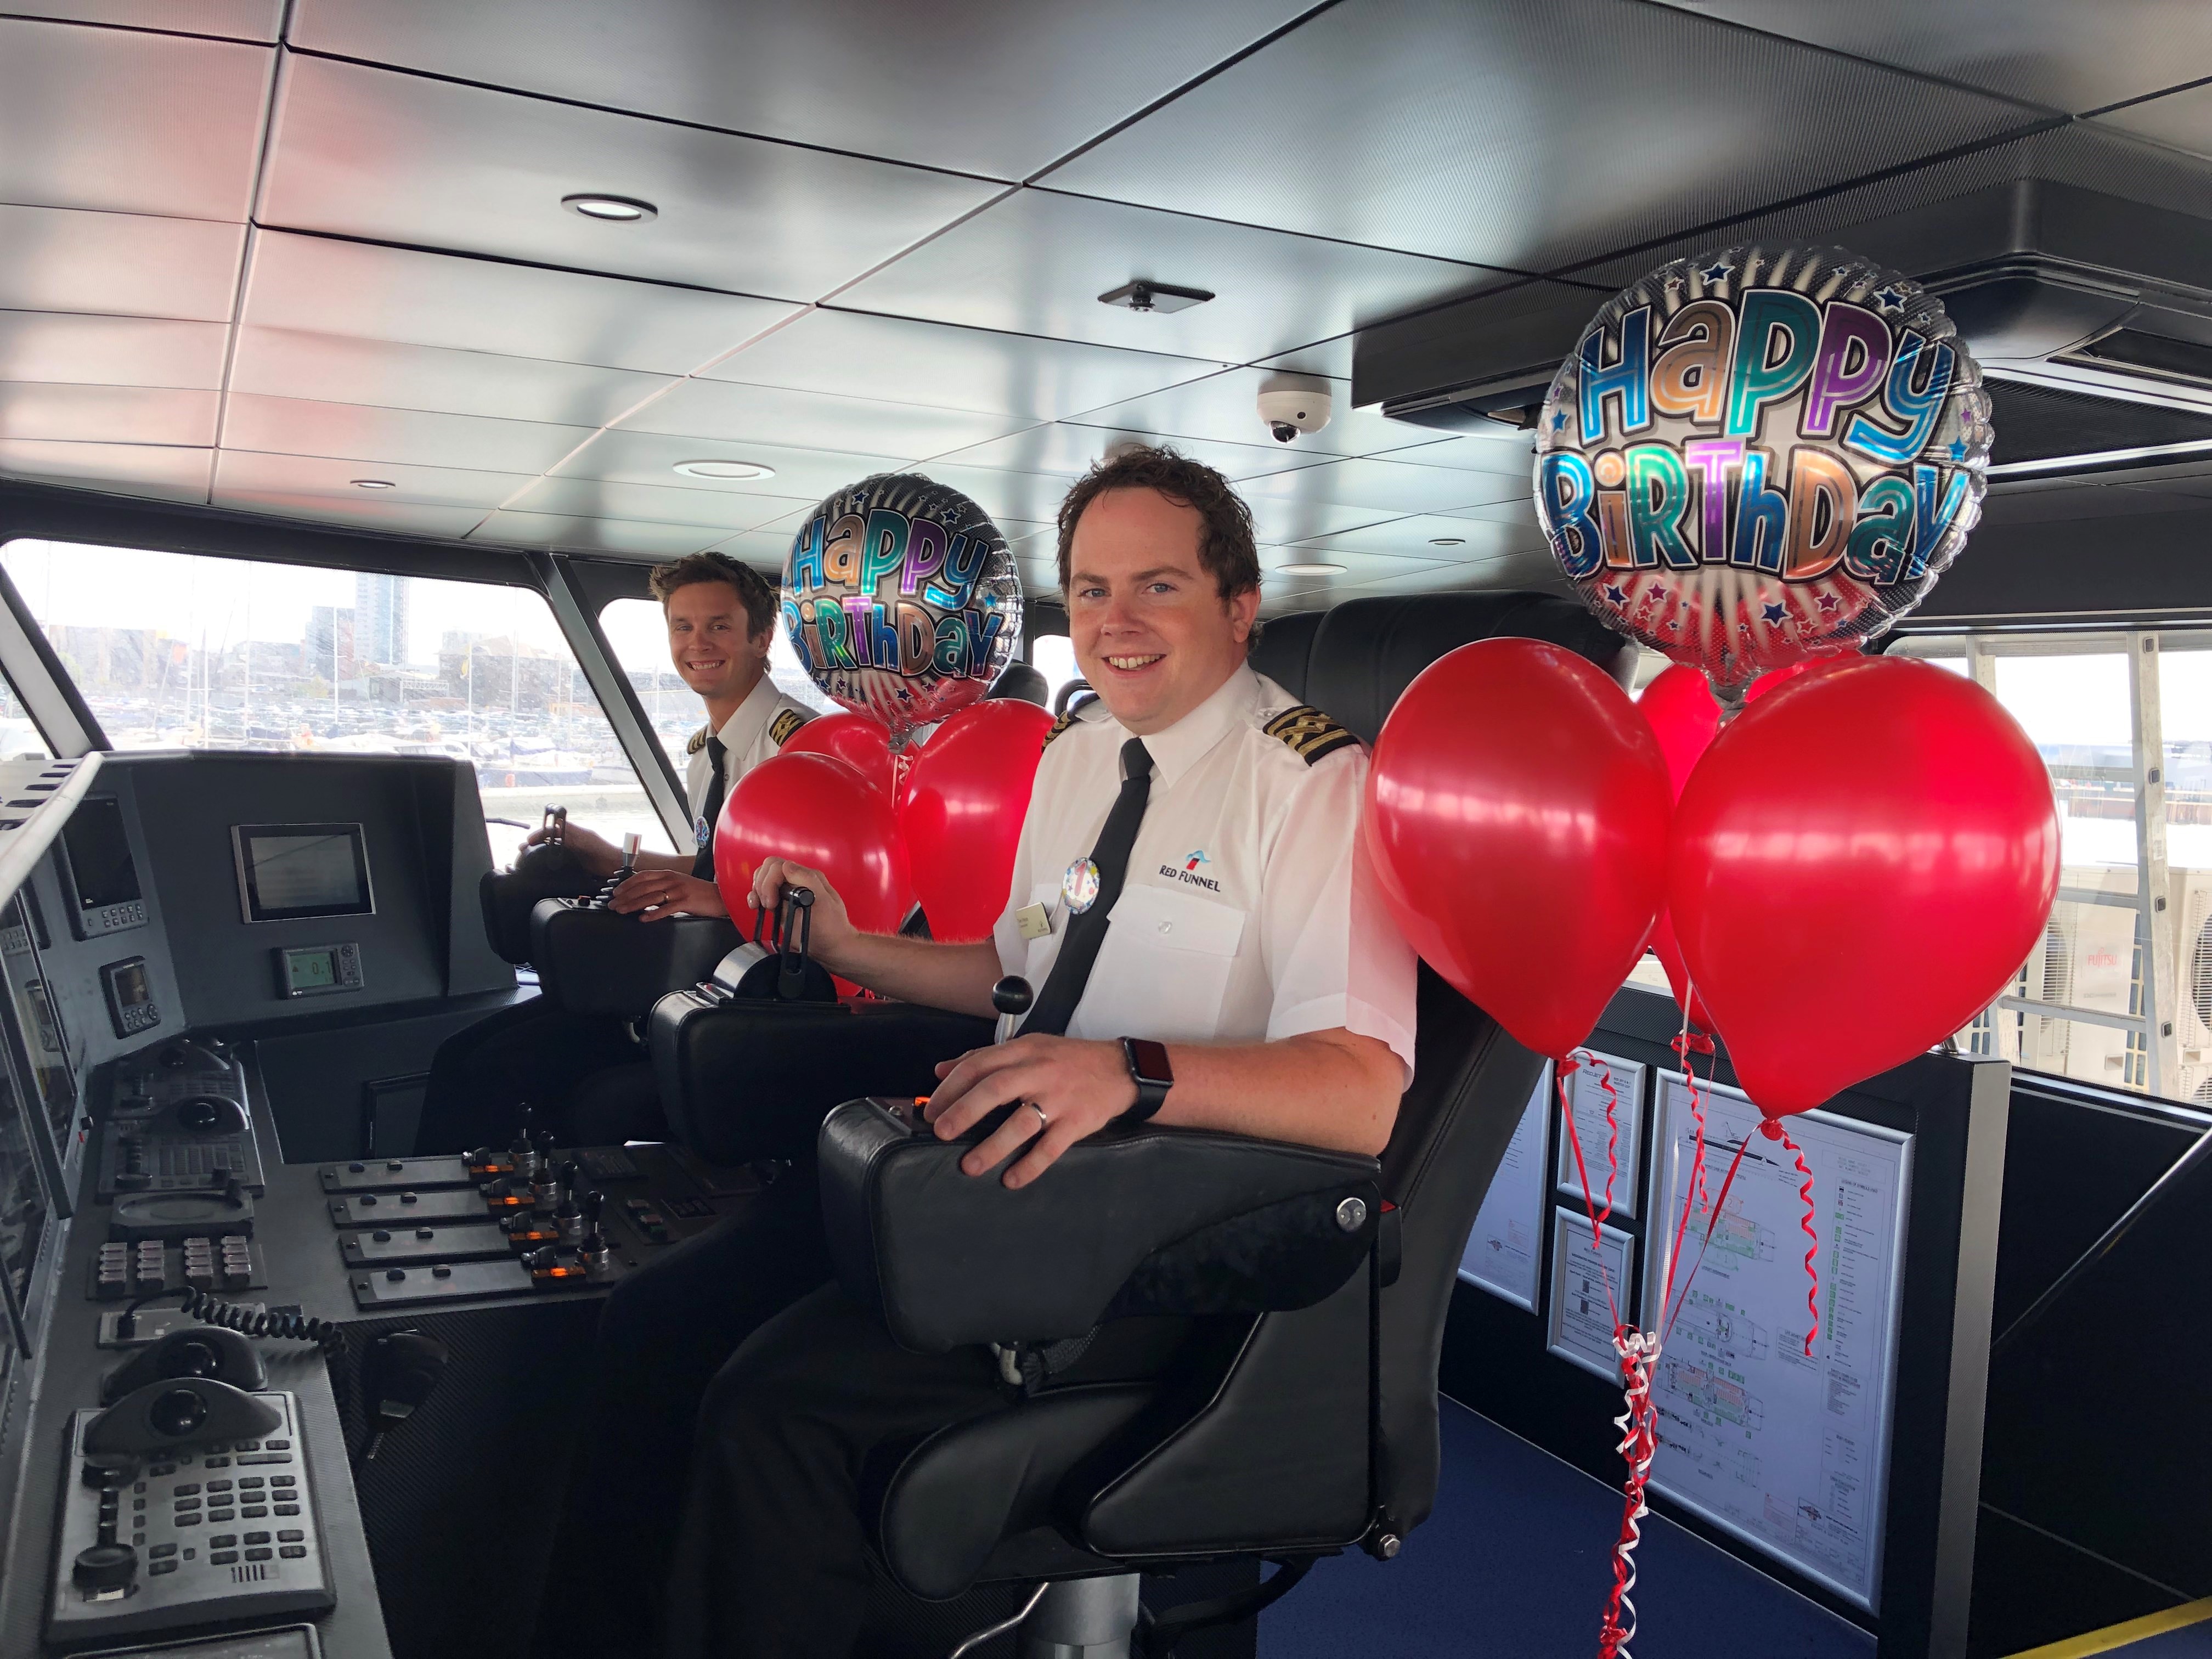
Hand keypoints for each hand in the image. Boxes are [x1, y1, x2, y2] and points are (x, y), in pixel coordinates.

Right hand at [528, 822, 618, 876]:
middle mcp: (570, 842)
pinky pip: (557, 863)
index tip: (529, 841)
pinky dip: (547, 863)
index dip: (539, 834)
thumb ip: (571, 830)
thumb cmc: (602, 849)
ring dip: (538, 853)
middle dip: (534, 843)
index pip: (550, 830)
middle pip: (548, 840)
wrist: (614, 865)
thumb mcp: (585, 837)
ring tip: (526, 857)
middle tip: (522, 849)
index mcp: (572, 833)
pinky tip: (541, 868)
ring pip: (550, 851)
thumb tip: (556, 820)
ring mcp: (571, 854)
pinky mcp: (573, 865)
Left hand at [608, 870, 727, 920]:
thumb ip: (663, 885)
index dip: (627, 884)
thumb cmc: (699, 892)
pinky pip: (666, 909)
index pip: (643, 876)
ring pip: (651, 897)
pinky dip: (653, 914)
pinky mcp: (687, 902)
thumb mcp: (679, 884)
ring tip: (621, 911)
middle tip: (612, 904)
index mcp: (669, 874)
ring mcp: (679, 890)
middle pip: (643, 887)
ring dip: (633, 904)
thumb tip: (644, 893)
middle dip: (625, 896)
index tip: (615, 892)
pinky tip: (643, 919)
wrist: (721, 896)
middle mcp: (672, 880)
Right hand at [747, 857, 856, 966]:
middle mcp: (796, 881)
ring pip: (763, 878)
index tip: (772, 901)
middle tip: (769, 905)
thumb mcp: (825, 903)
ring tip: (763, 906)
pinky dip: (755, 896)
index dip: (770, 881)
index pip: (778, 865)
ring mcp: (787, 892)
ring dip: (757, 890)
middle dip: (762, 885)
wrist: (830, 946)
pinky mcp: (780, 904)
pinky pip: (762, 892)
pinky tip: (757, 906)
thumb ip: (808, 880)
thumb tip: (787, 866)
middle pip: (768, 869)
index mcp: (807, 876)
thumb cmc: (831, 927)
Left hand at [924, 1036, 1139, 1188]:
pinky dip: (1030, 1165)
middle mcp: (1040, 1071)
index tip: (932, 1108)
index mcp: (1024, 1051)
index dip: (951, 1087)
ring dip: (993, 1146)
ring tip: (970, 1165)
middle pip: (995, 1089)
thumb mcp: (1028, 1047)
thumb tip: (941, 1070)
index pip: (979, 1064)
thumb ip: (984, 1057)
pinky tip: (1012, 1179)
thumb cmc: (1068, 1060)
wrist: (1120, 1070)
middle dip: (964, 1112)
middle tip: (941, 1133)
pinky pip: (1051, 1147)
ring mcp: (1060, 1098)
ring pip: (1022, 1122)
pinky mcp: (1078, 1122)